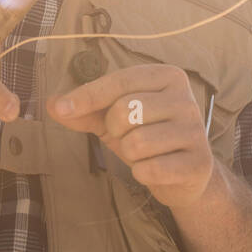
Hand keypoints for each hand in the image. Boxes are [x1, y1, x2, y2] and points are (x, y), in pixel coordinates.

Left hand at [47, 64, 212, 208]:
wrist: (187, 174)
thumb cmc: (148, 137)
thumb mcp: (115, 119)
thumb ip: (86, 110)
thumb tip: (52, 103)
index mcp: (167, 77)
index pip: (120, 81)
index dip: (88, 95)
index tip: (62, 108)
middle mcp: (185, 98)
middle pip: (126, 110)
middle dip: (115, 130)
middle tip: (128, 137)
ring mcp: (195, 130)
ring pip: (137, 141)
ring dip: (130, 154)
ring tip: (144, 154)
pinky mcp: (199, 162)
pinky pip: (152, 169)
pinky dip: (142, 173)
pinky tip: (154, 170)